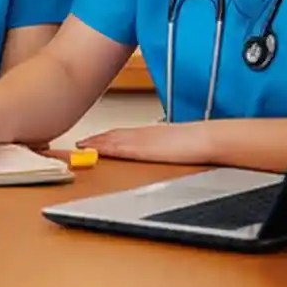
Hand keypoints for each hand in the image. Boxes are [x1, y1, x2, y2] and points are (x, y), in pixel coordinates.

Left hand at [77, 123, 213, 164]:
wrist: (208, 139)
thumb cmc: (198, 143)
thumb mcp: (179, 145)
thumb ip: (168, 147)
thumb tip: (167, 153)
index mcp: (151, 134)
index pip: (123, 134)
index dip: (106, 136)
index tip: (93, 139)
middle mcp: (143, 134)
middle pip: (114, 135)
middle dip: (96, 139)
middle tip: (78, 143)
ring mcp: (141, 140)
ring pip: (112, 139)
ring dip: (95, 142)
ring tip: (79, 146)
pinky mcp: (142, 148)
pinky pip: (118, 147)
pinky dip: (104, 147)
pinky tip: (93, 148)